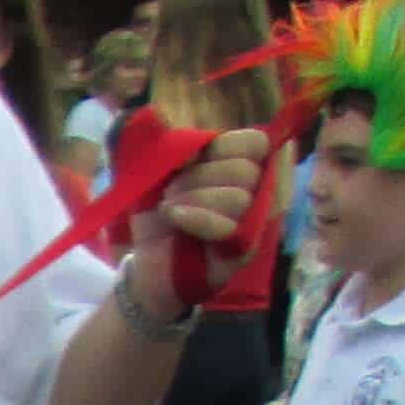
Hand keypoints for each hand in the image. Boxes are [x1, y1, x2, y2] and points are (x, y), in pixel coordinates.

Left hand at [132, 123, 270, 308]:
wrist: (147, 264)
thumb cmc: (162, 215)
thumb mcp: (164, 175)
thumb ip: (177, 149)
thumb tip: (184, 140)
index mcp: (243, 169)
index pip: (257, 143)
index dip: (225, 144)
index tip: (192, 156)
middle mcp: (256, 194)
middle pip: (246, 169)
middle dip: (201, 175)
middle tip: (172, 189)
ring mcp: (252, 225)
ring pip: (238, 197)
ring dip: (196, 197)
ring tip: (170, 207)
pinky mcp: (241, 252)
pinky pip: (229, 227)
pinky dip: (198, 217)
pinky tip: (175, 216)